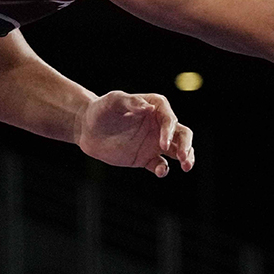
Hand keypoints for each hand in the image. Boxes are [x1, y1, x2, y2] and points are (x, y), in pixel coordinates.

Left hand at [78, 90, 194, 175]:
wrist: (87, 129)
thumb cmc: (101, 110)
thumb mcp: (113, 101)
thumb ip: (131, 102)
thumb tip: (150, 108)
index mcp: (156, 107)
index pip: (170, 119)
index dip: (169, 131)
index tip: (162, 143)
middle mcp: (159, 125)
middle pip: (182, 134)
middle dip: (186, 145)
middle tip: (183, 157)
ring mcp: (154, 143)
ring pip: (178, 150)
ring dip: (186, 157)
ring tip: (186, 166)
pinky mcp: (146, 158)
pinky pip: (160, 164)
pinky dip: (163, 169)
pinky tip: (160, 172)